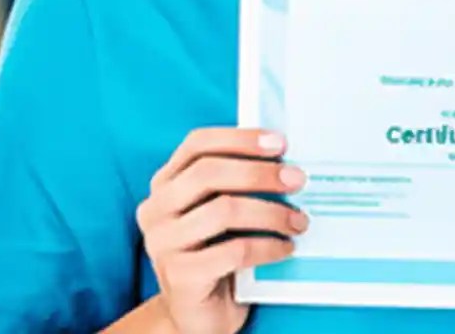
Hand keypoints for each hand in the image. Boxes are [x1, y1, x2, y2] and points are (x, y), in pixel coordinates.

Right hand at [136, 128, 306, 333]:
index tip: (279, 143)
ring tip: (298, 221)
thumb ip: (236, 186)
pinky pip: (233, 251)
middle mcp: (156, 210)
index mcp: (165, 185)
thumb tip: (286, 162)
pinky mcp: (180, 276)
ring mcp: (163, 243)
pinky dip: (267, 246)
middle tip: (297, 180)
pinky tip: (285, 248)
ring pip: (223, 211)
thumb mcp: (220, 215)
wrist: (197, 316)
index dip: (239, 138)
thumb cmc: (216, 256)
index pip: (197, 145)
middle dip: (260, 173)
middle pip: (208, 174)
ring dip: (271, 213)